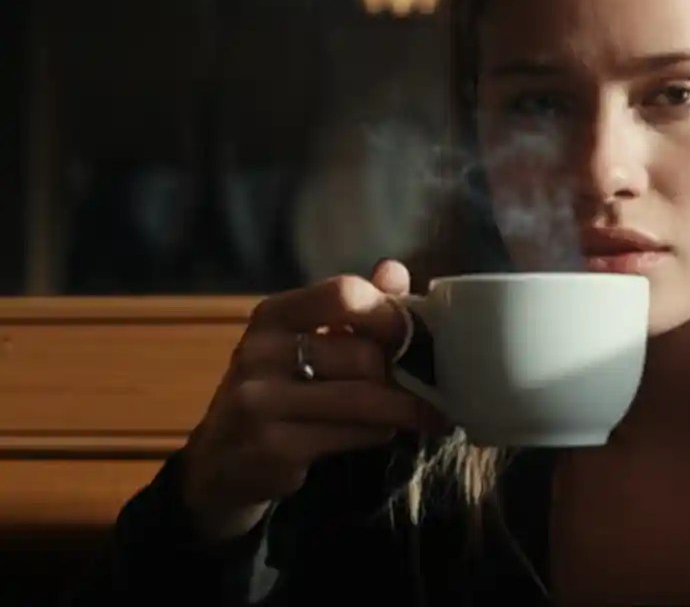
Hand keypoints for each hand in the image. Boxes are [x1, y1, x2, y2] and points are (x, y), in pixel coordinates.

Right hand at [179, 259, 429, 541]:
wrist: (222, 460)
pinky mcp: (273, 447)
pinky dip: (380, 433)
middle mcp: (260, 351)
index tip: (417, 335)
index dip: (390, 313)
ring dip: (403, 409)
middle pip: (363, 355)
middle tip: (427, 385)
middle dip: (403, 374)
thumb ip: (352, 307)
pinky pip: (352, 435)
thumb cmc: (279, 389)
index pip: (343, 293)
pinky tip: (384, 432)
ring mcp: (260, 401)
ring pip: (364, 399)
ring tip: (423, 412)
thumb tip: (395, 270)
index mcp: (274, 314)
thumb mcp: (305, 340)